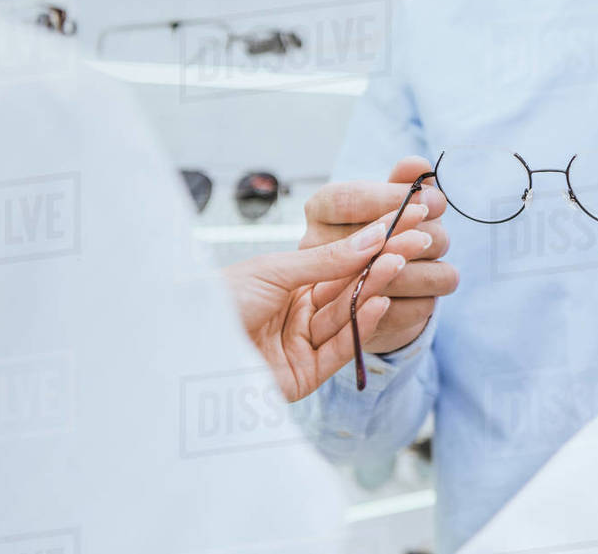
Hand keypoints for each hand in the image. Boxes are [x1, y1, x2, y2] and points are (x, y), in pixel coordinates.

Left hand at [223, 208, 433, 400]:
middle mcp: (297, 316)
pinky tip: (380, 300)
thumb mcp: (273, 271)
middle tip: (418, 240)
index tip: (409, 219)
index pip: (342, 262)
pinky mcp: (304, 377)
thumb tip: (373, 236)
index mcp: (287, 286)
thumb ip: (328, 260)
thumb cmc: (215, 302)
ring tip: (400, 260)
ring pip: (349, 315)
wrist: (179, 350)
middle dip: (384, 262)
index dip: (375, 241)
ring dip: (376, 287)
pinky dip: (361, 325)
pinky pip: (340, 348)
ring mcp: (301, 346)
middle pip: (350, 288)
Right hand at [300, 157, 457, 354]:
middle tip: (440, 238)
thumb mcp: (393, 203)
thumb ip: (404, 183)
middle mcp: (312, 247)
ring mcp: (324, 288)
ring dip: (428, 274)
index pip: (349, 199)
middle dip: (418, 239)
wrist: (373, 287)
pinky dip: (425, 300)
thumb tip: (419, 166)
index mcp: (319, 209)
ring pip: (390, 280)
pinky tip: (431, 292)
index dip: (394, 200)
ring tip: (445, 271)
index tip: (432, 202)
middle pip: (372, 242)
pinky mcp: (352, 324)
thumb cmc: (386, 235)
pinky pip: (402, 310)